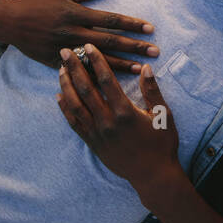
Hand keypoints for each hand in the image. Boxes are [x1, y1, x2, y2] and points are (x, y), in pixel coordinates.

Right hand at [0, 0, 158, 71]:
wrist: (5, 19)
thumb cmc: (34, 1)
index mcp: (76, 13)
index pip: (111, 19)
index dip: (132, 24)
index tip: (150, 29)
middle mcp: (72, 32)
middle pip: (110, 41)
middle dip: (134, 47)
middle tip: (155, 51)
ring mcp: (64, 48)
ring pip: (99, 59)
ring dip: (122, 64)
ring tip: (140, 69)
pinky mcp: (55, 61)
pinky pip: (80, 70)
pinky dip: (97, 75)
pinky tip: (112, 81)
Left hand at [57, 45, 179, 194]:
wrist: (153, 175)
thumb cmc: (162, 144)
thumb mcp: (162, 115)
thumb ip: (152, 90)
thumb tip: (145, 67)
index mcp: (125, 112)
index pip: (106, 80)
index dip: (97, 61)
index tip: (88, 47)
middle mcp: (108, 122)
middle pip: (85, 90)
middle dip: (74, 68)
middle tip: (65, 52)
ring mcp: (97, 134)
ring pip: (75, 105)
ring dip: (66, 86)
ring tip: (60, 70)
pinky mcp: (93, 143)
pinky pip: (74, 123)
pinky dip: (65, 108)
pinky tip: (59, 96)